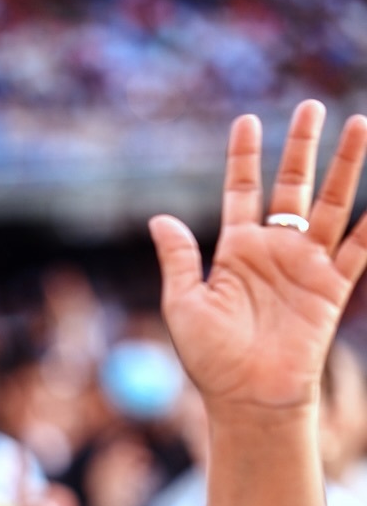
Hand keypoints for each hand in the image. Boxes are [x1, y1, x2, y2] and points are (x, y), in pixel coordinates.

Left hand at [150, 100, 366, 417]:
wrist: (248, 398)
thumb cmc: (210, 359)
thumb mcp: (184, 305)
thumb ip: (179, 260)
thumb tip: (159, 218)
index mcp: (235, 252)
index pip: (242, 192)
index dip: (245, 158)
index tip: (247, 121)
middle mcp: (273, 252)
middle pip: (291, 187)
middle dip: (301, 148)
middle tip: (311, 107)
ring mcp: (305, 266)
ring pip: (331, 204)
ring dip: (346, 166)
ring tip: (358, 123)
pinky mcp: (331, 288)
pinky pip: (359, 247)